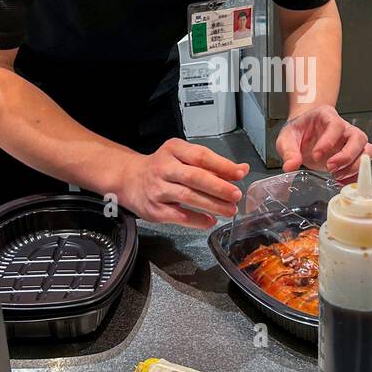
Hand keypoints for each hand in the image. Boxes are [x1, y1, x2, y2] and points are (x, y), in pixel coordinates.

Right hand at [115, 139, 248, 229]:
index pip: (201, 156)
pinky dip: (197, 220)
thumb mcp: (184, 157)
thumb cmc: (162, 167)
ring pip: (188, 197)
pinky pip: (179, 216)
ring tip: (229, 210)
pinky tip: (210, 221)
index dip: (222, 165)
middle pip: (195, 177)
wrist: (130, 179)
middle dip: (219, 187)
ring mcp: (158, 189)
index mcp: (173, 150)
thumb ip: (212, 164)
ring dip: (212, 205)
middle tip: (236, 195)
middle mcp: (164, 168)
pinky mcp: (155, 209)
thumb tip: (241, 169)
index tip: (240, 173)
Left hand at [275, 105, 371, 185]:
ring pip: (367, 151)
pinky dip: (355, 175)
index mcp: (327, 116)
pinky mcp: (353, 155)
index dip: (329, 141)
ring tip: (336, 175)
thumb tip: (291, 166)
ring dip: (354, 166)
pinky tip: (341, 181)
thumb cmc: (299, 131)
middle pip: (358, 138)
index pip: (336, 125)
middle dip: (346, 156)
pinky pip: (363, 165)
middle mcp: (344, 128)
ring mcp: (351, 142)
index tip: (317, 155)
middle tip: (330, 168)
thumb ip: (288, 151)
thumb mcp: (287, 138)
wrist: (304, 133)